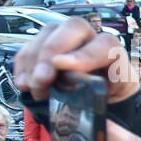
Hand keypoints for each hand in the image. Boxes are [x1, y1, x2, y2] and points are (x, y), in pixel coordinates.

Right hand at [12, 16, 138, 104]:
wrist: (94, 103)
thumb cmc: (104, 105)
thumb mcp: (110, 110)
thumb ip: (105, 110)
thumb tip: (93, 112)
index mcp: (117, 59)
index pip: (107, 47)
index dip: (85, 56)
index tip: (61, 66)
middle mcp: (95, 42)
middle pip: (75, 27)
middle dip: (52, 51)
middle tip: (42, 78)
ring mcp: (71, 39)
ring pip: (50, 32)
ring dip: (35, 60)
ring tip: (34, 87)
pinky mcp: (49, 43)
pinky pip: (32, 44)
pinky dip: (24, 63)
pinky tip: (23, 83)